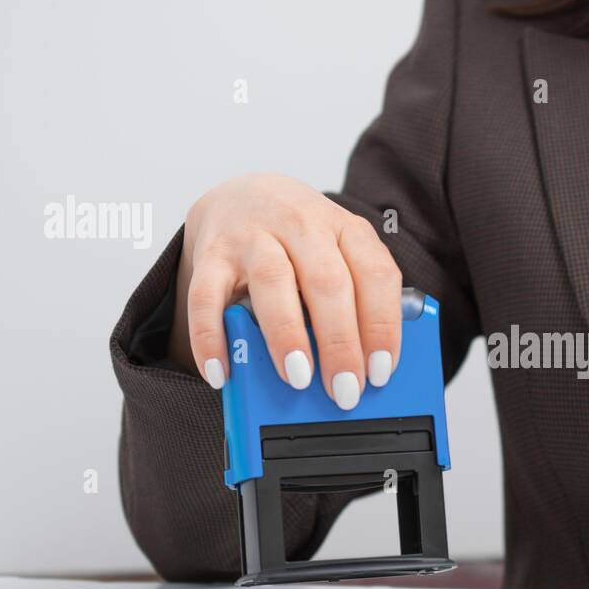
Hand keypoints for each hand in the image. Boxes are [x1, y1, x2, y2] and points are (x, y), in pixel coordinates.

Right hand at [167, 172, 402, 408]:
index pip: (375, 274)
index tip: (381, 371)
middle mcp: (302, 225)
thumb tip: (362, 367)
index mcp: (346, 229)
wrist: (242, 199)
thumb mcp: (340, 257)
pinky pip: (206, 296)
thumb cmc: (302, 244)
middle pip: (327, 282)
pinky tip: (222, 373)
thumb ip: (355, 300)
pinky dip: (210, 337)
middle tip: (344, 389)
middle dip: (339, 342)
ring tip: (298, 379)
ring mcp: (253, 236)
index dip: (381, 325)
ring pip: (272, 282)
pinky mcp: (211, 253)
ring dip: (287, 335)